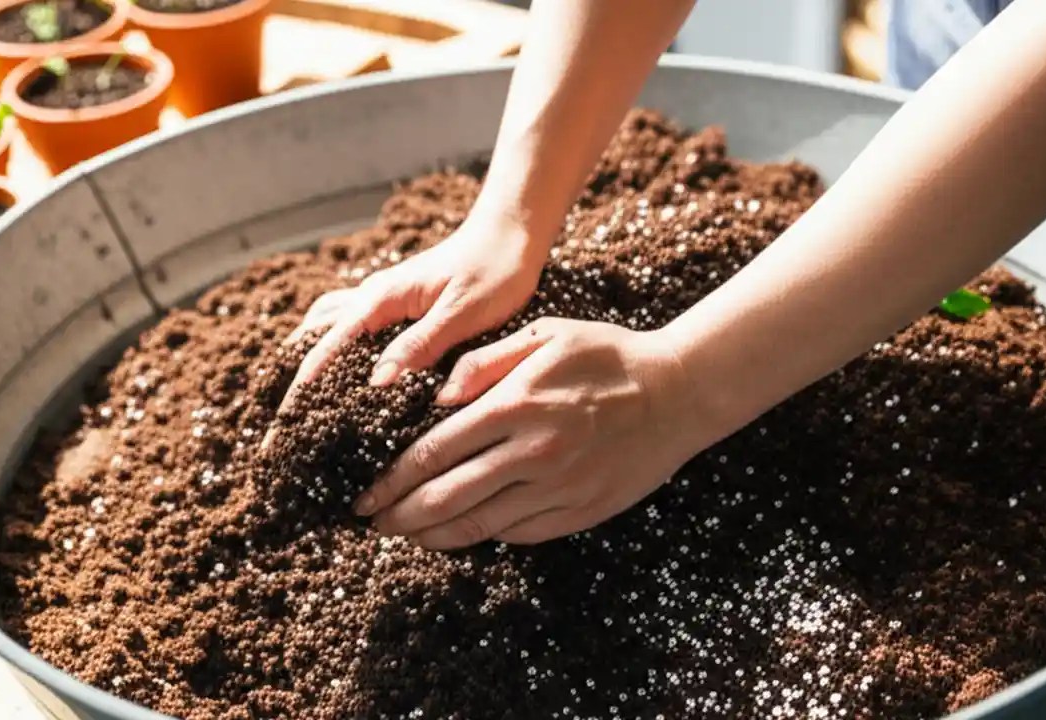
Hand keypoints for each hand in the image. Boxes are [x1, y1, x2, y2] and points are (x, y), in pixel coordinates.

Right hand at [282, 215, 548, 404]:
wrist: (511, 234)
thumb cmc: (494, 271)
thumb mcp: (461, 314)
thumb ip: (420, 345)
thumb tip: (377, 382)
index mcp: (382, 298)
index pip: (330, 343)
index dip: (307, 381)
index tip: (289, 415)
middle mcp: (373, 295)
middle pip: (317, 332)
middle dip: (296, 371)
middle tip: (286, 416)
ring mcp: (383, 297)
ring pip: (328, 324)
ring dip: (309, 354)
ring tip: (300, 396)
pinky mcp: (396, 302)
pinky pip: (351, 322)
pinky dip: (333, 343)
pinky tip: (340, 369)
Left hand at [358, 317, 708, 549]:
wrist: (680, 392)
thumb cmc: (608, 356)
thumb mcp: (545, 335)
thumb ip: (484, 362)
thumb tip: (434, 397)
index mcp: (516, 405)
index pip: (433, 453)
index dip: (391, 481)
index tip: (365, 495)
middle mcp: (532, 452)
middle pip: (446, 498)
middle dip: (401, 517)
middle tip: (373, 524)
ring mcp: (558, 488)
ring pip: (480, 524)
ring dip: (435, 535)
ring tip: (408, 536)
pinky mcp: (581, 511)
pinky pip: (520, 533)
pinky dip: (485, 535)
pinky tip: (465, 531)